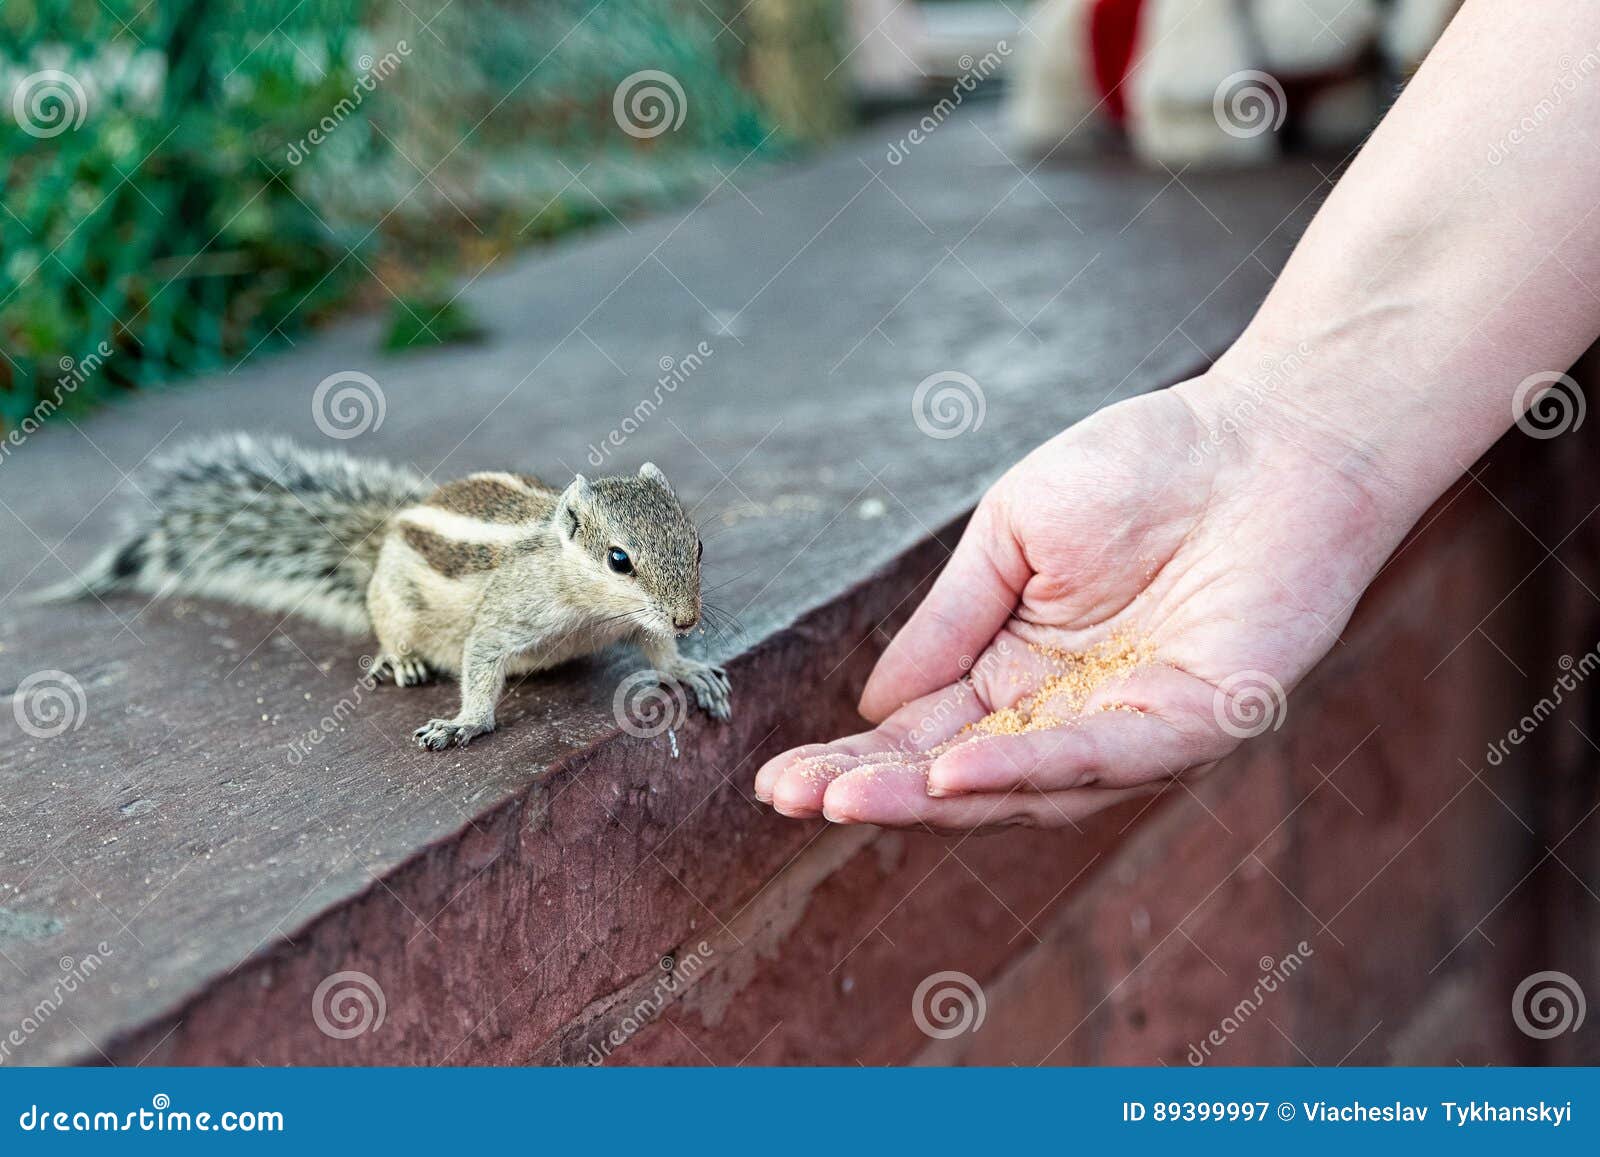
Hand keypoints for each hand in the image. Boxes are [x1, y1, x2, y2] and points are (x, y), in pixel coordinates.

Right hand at [755, 378, 1407, 832]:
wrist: (1267, 436)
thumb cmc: (1144, 470)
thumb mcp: (1011, 535)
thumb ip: (947, 621)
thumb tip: (870, 707)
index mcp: (1019, 672)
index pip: (922, 732)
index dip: (851, 759)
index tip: (776, 778)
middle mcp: (1071, 715)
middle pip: (958, 775)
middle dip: (875, 792)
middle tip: (794, 800)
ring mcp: (1134, 728)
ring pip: (1024, 786)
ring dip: (934, 798)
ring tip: (849, 798)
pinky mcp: (1201, 722)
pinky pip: (1108, 756)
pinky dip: (1031, 767)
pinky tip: (956, 771)